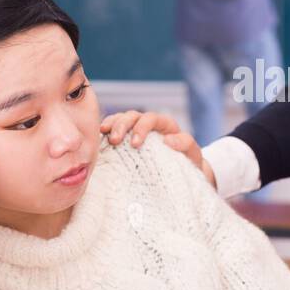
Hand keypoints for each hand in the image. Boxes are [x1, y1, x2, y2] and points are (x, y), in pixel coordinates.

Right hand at [99, 110, 214, 186]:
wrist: (183, 173)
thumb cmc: (188, 162)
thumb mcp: (192, 153)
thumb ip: (185, 144)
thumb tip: (169, 140)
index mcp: (165, 125)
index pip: (151, 119)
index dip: (142, 127)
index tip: (135, 144)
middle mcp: (148, 124)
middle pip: (133, 116)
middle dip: (122, 125)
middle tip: (115, 140)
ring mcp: (135, 131)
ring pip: (121, 119)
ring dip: (111, 124)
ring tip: (102, 134)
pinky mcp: (126, 140)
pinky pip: (113, 130)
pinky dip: (105, 132)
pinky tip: (97, 139)